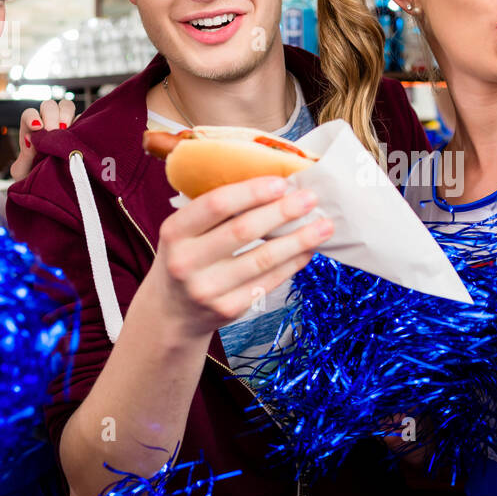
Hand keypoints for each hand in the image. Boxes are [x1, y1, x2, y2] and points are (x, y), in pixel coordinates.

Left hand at [8, 99, 75, 180]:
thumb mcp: (23, 171)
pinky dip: (83, 124)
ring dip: (67, 115)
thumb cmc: (33, 177)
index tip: (38, 127)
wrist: (50, 188)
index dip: (33, 117)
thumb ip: (24, 157)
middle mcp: (47, 123)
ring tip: (68, 132)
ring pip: (67, 106)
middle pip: (49, 105)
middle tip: (55, 131)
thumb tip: (31, 140)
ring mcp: (65, 125)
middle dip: (52, 116)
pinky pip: (84, 119)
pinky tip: (80, 137)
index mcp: (30, 130)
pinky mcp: (80, 130)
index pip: (29, 114)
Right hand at [150, 176, 334, 338]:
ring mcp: (208, 289)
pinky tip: (308, 250)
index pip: (216, 205)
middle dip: (282, 212)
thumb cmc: (187, 258)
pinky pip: (269, 281)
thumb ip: (216, 212)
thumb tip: (274, 187)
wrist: (173, 313)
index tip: (282, 183)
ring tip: (324, 226)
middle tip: (310, 198)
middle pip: (243, 230)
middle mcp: (186, 262)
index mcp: (174, 232)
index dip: (252, 192)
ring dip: (298, 240)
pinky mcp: (229, 309)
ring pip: (263, 259)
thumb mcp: (185, 232)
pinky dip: (293, 263)